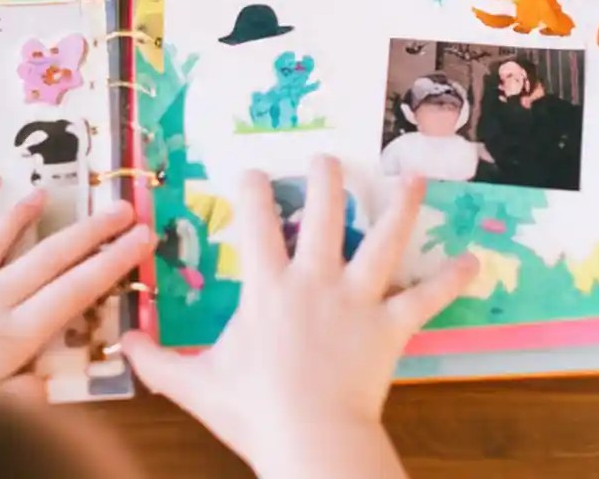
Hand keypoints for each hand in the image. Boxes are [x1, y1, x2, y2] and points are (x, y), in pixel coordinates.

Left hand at [0, 194, 153, 401]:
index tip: (144, 240)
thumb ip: (15, 399)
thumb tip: (47, 386)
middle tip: (132, 210)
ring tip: (94, 203)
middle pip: (57, 261)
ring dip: (63, 224)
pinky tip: (23, 201)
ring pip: (25, 247)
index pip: (76, 293)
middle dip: (98, 236)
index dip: (113, 265)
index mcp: (12, 338)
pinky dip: (6, 223)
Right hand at [123, 157, 477, 477]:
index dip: (251, 187)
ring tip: (413, 178)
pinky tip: (473, 260)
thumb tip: (124, 344)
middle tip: (326, 158)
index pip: (255, 220)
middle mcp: (314, 279)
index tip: (251, 171)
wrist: (310, 439)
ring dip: (400, 206)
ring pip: (383, 239)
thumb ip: (158, 361)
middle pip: (323, 211)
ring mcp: (356, 298)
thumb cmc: (253, 410)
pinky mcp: (389, 325)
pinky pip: (426, 297)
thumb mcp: (195, 384)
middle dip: (325, 177)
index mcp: (266, 286)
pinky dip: (451, 279)